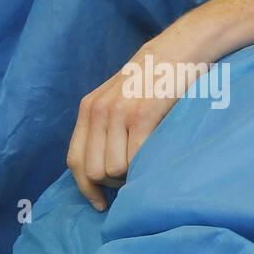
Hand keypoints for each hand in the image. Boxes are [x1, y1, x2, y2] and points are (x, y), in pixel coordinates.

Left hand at [66, 40, 197, 210]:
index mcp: (89, 109)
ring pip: (112, 170)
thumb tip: (100, 169)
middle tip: (132, 176)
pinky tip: (154, 156)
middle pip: (92, 171)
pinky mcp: (142, 115)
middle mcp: (98, 111)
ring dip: (130, 175)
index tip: (100, 203)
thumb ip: (105, 126)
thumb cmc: (155, 81)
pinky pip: (134, 159)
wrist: (179, 50)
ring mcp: (119, 113)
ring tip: (145, 160)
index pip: (74, 161)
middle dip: (112, 182)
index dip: (85, 188)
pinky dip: (143, 167)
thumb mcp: (119, 99)